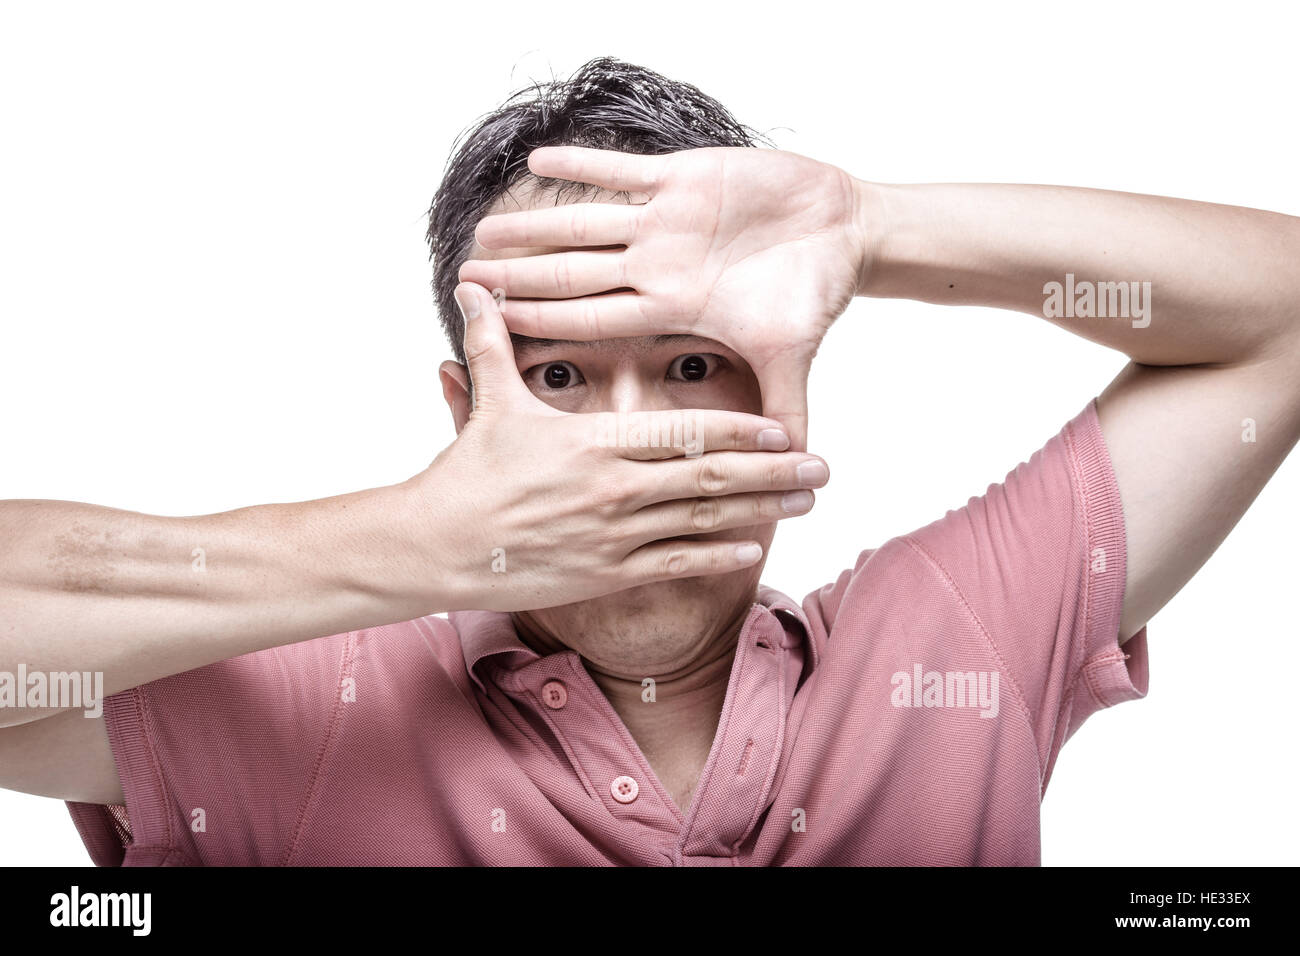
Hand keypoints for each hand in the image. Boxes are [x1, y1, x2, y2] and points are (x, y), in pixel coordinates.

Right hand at [402, 281, 829, 612]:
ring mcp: (615, 535)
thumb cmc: (463, 475)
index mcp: (596, 441)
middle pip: (713, 478)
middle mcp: (616, 488)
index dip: (739, 429)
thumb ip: (493, 344)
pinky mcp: (605, 575)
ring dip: (761, 512)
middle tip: (823, 466)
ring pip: (705, 523)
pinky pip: (676, 565)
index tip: (779, 426)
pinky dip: (717, 557)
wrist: (434, 547)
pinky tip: (754, 549)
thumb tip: (475, 286)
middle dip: (773, 472)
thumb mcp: (486, 403)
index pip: (684, 432)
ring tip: (805, 504)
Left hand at [458, 146, 870, 449]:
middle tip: (466, 273)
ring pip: (585, 221)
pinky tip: (539, 157)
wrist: (839, 233)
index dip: (544, 318)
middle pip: (573, 272)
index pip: (594, 317)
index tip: (496, 325)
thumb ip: (783, 407)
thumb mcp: (790, 355)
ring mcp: (665, 220)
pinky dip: (585, 162)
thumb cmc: (811, 293)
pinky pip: (623, 168)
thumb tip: (796, 466)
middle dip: (521, 274)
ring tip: (485, 227)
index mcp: (671, 307)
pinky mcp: (685, 175)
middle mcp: (656, 266)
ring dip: (535, 223)